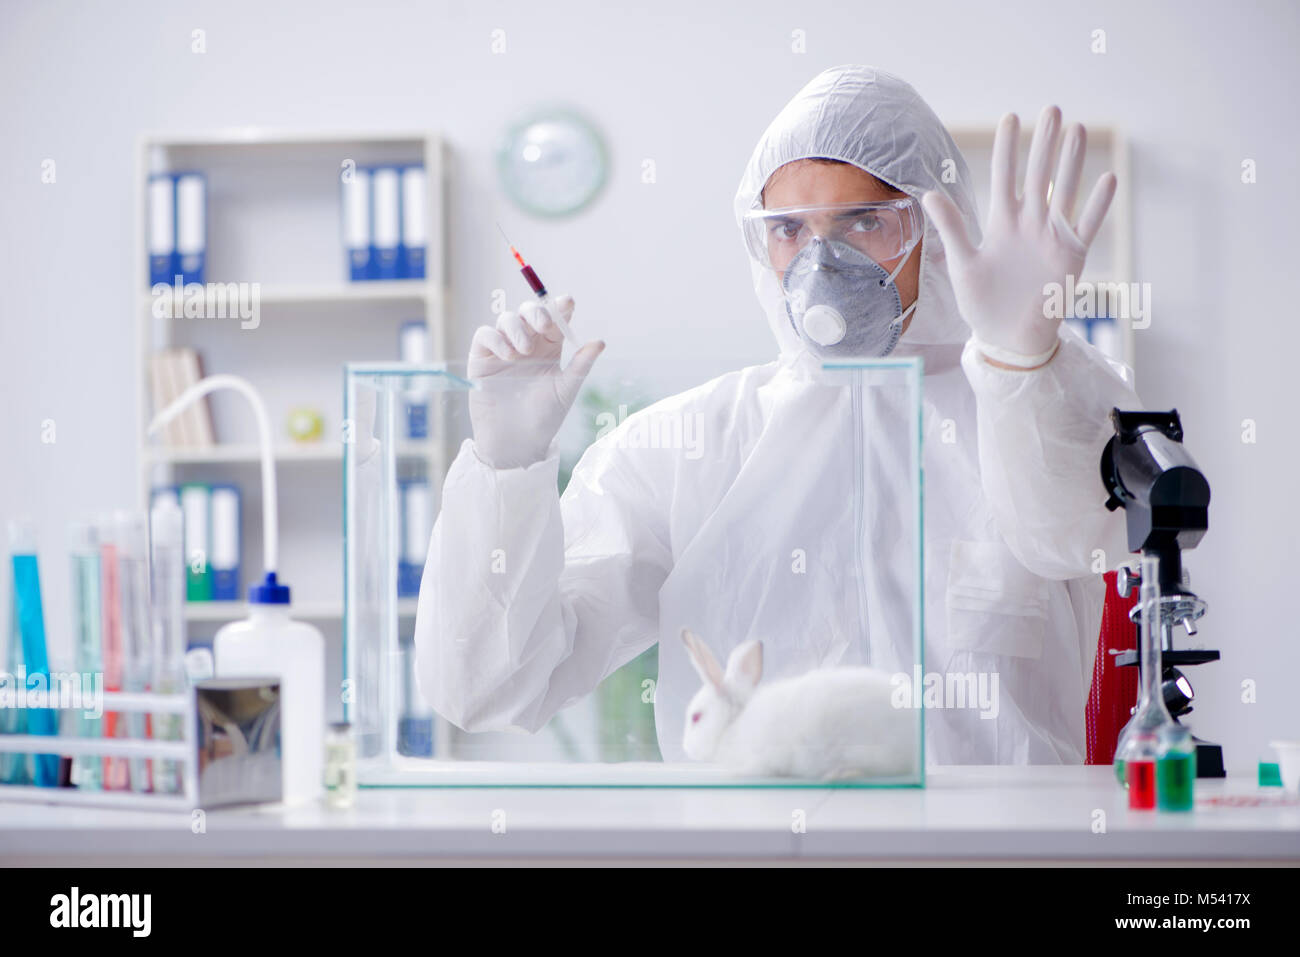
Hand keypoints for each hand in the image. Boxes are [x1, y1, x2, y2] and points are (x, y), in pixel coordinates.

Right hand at [467, 295, 604, 468]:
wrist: (517, 442)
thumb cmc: (545, 417)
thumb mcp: (566, 390)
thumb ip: (580, 365)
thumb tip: (600, 342)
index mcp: (549, 347)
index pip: (555, 319)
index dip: (560, 307)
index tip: (567, 303)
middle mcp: (527, 344)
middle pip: (528, 312)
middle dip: (536, 312)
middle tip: (543, 326)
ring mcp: (503, 349)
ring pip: (506, 319)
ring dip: (515, 327)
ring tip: (522, 352)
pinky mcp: (482, 358)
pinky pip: (484, 335)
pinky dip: (495, 338)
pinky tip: (507, 354)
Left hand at [923, 106, 1116, 364]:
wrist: (1007, 338)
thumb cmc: (981, 304)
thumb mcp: (962, 264)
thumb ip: (952, 228)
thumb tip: (929, 193)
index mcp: (1001, 224)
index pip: (1004, 177)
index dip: (1007, 149)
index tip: (1011, 117)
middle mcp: (1029, 224)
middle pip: (1038, 176)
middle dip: (1044, 143)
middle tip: (1053, 109)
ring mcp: (1052, 237)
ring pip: (1064, 192)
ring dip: (1072, 163)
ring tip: (1078, 130)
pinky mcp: (1071, 256)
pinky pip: (1087, 226)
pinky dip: (1097, 206)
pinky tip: (1106, 179)